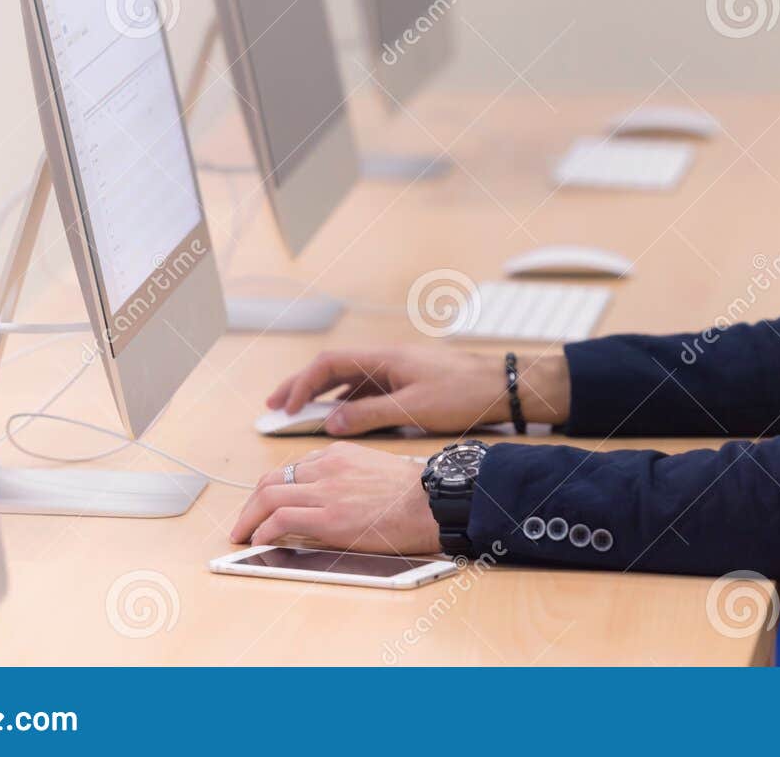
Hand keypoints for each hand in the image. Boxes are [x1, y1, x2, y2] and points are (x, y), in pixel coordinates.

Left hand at [228, 443, 439, 553]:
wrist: (433, 503)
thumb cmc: (416, 494)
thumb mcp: (376, 470)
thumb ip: (349, 477)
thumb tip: (335, 500)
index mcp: (339, 455)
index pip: (293, 467)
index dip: (273, 487)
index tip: (267, 503)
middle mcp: (327, 467)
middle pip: (271, 478)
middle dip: (251, 501)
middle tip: (245, 520)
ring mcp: (325, 491)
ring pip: (267, 496)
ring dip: (248, 517)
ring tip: (242, 534)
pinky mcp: (328, 518)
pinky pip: (279, 519)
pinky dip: (262, 530)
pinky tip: (259, 540)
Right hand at [266, 345, 569, 435]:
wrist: (504, 387)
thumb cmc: (464, 394)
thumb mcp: (413, 409)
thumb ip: (369, 414)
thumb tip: (330, 422)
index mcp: (385, 358)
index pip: (330, 364)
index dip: (302, 384)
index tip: (284, 407)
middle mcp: (388, 358)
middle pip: (333, 368)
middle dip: (302, 386)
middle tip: (274, 406)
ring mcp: (398, 369)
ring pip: (349, 379)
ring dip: (323, 395)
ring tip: (299, 414)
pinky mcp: (409, 381)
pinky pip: (367, 388)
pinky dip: (347, 401)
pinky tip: (339, 417)